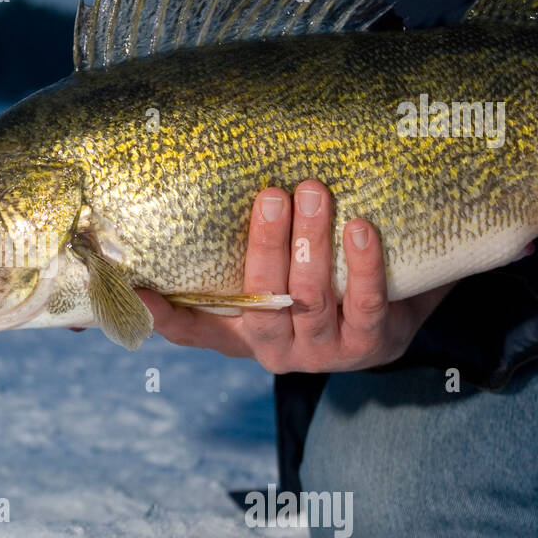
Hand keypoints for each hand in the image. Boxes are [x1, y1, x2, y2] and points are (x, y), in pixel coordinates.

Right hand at [136, 181, 452, 372]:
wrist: (398, 313)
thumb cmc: (323, 283)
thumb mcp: (279, 276)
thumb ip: (245, 256)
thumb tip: (206, 185)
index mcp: (243, 334)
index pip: (195, 331)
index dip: (165, 316)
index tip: (138, 290)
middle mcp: (276, 349)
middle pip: (262, 301)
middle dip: (267, 245)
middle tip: (271, 195)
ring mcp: (323, 352)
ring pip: (311, 299)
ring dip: (312, 242)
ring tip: (313, 192)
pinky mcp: (371, 345)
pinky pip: (365, 303)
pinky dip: (362, 265)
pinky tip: (359, 228)